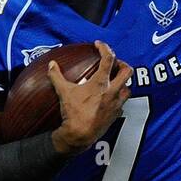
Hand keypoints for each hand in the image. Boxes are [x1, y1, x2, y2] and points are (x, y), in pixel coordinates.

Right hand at [49, 40, 131, 154]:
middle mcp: (112, 92)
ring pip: (128, 88)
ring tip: (114, 81)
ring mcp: (116, 104)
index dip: (104, 48)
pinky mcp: (116, 115)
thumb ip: (57, 76)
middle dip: (122, 64)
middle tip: (114, 64)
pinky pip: (122, 103)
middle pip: (128, 71)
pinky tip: (110, 99)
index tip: (99, 45)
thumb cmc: (73, 113)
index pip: (108, 59)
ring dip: (123, 83)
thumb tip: (51, 65)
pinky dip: (118, 98)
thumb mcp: (63, 92)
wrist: (80, 135)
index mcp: (101, 83)